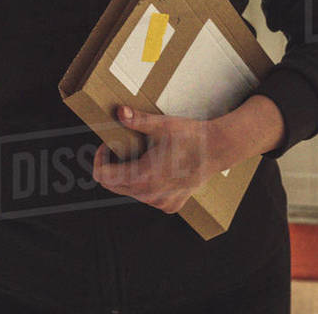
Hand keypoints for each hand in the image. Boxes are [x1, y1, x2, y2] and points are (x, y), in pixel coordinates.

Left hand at [91, 105, 221, 214]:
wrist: (218, 149)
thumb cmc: (190, 136)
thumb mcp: (162, 125)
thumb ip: (138, 120)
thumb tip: (120, 112)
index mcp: (142, 175)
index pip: (103, 176)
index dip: (99, 159)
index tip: (106, 145)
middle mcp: (149, 194)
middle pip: (113, 185)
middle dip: (112, 167)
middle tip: (120, 148)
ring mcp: (160, 202)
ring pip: (130, 192)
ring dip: (128, 176)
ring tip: (140, 157)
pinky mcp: (170, 205)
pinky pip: (148, 197)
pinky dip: (146, 185)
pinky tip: (156, 170)